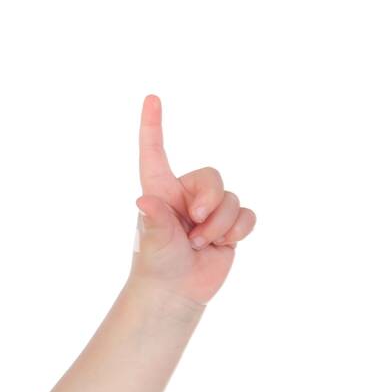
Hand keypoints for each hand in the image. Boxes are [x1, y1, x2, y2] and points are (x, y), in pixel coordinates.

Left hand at [130, 94, 255, 307]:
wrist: (176, 293)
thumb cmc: (157, 265)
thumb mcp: (154, 242)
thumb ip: (155, 221)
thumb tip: (144, 202)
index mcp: (161, 191)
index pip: (155, 154)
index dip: (152, 127)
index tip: (151, 99)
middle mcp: (185, 195)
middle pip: (211, 177)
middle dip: (210, 201)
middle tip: (195, 225)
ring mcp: (209, 210)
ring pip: (231, 200)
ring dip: (220, 225)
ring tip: (201, 245)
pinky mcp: (228, 225)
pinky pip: (247, 215)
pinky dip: (239, 230)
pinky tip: (224, 244)